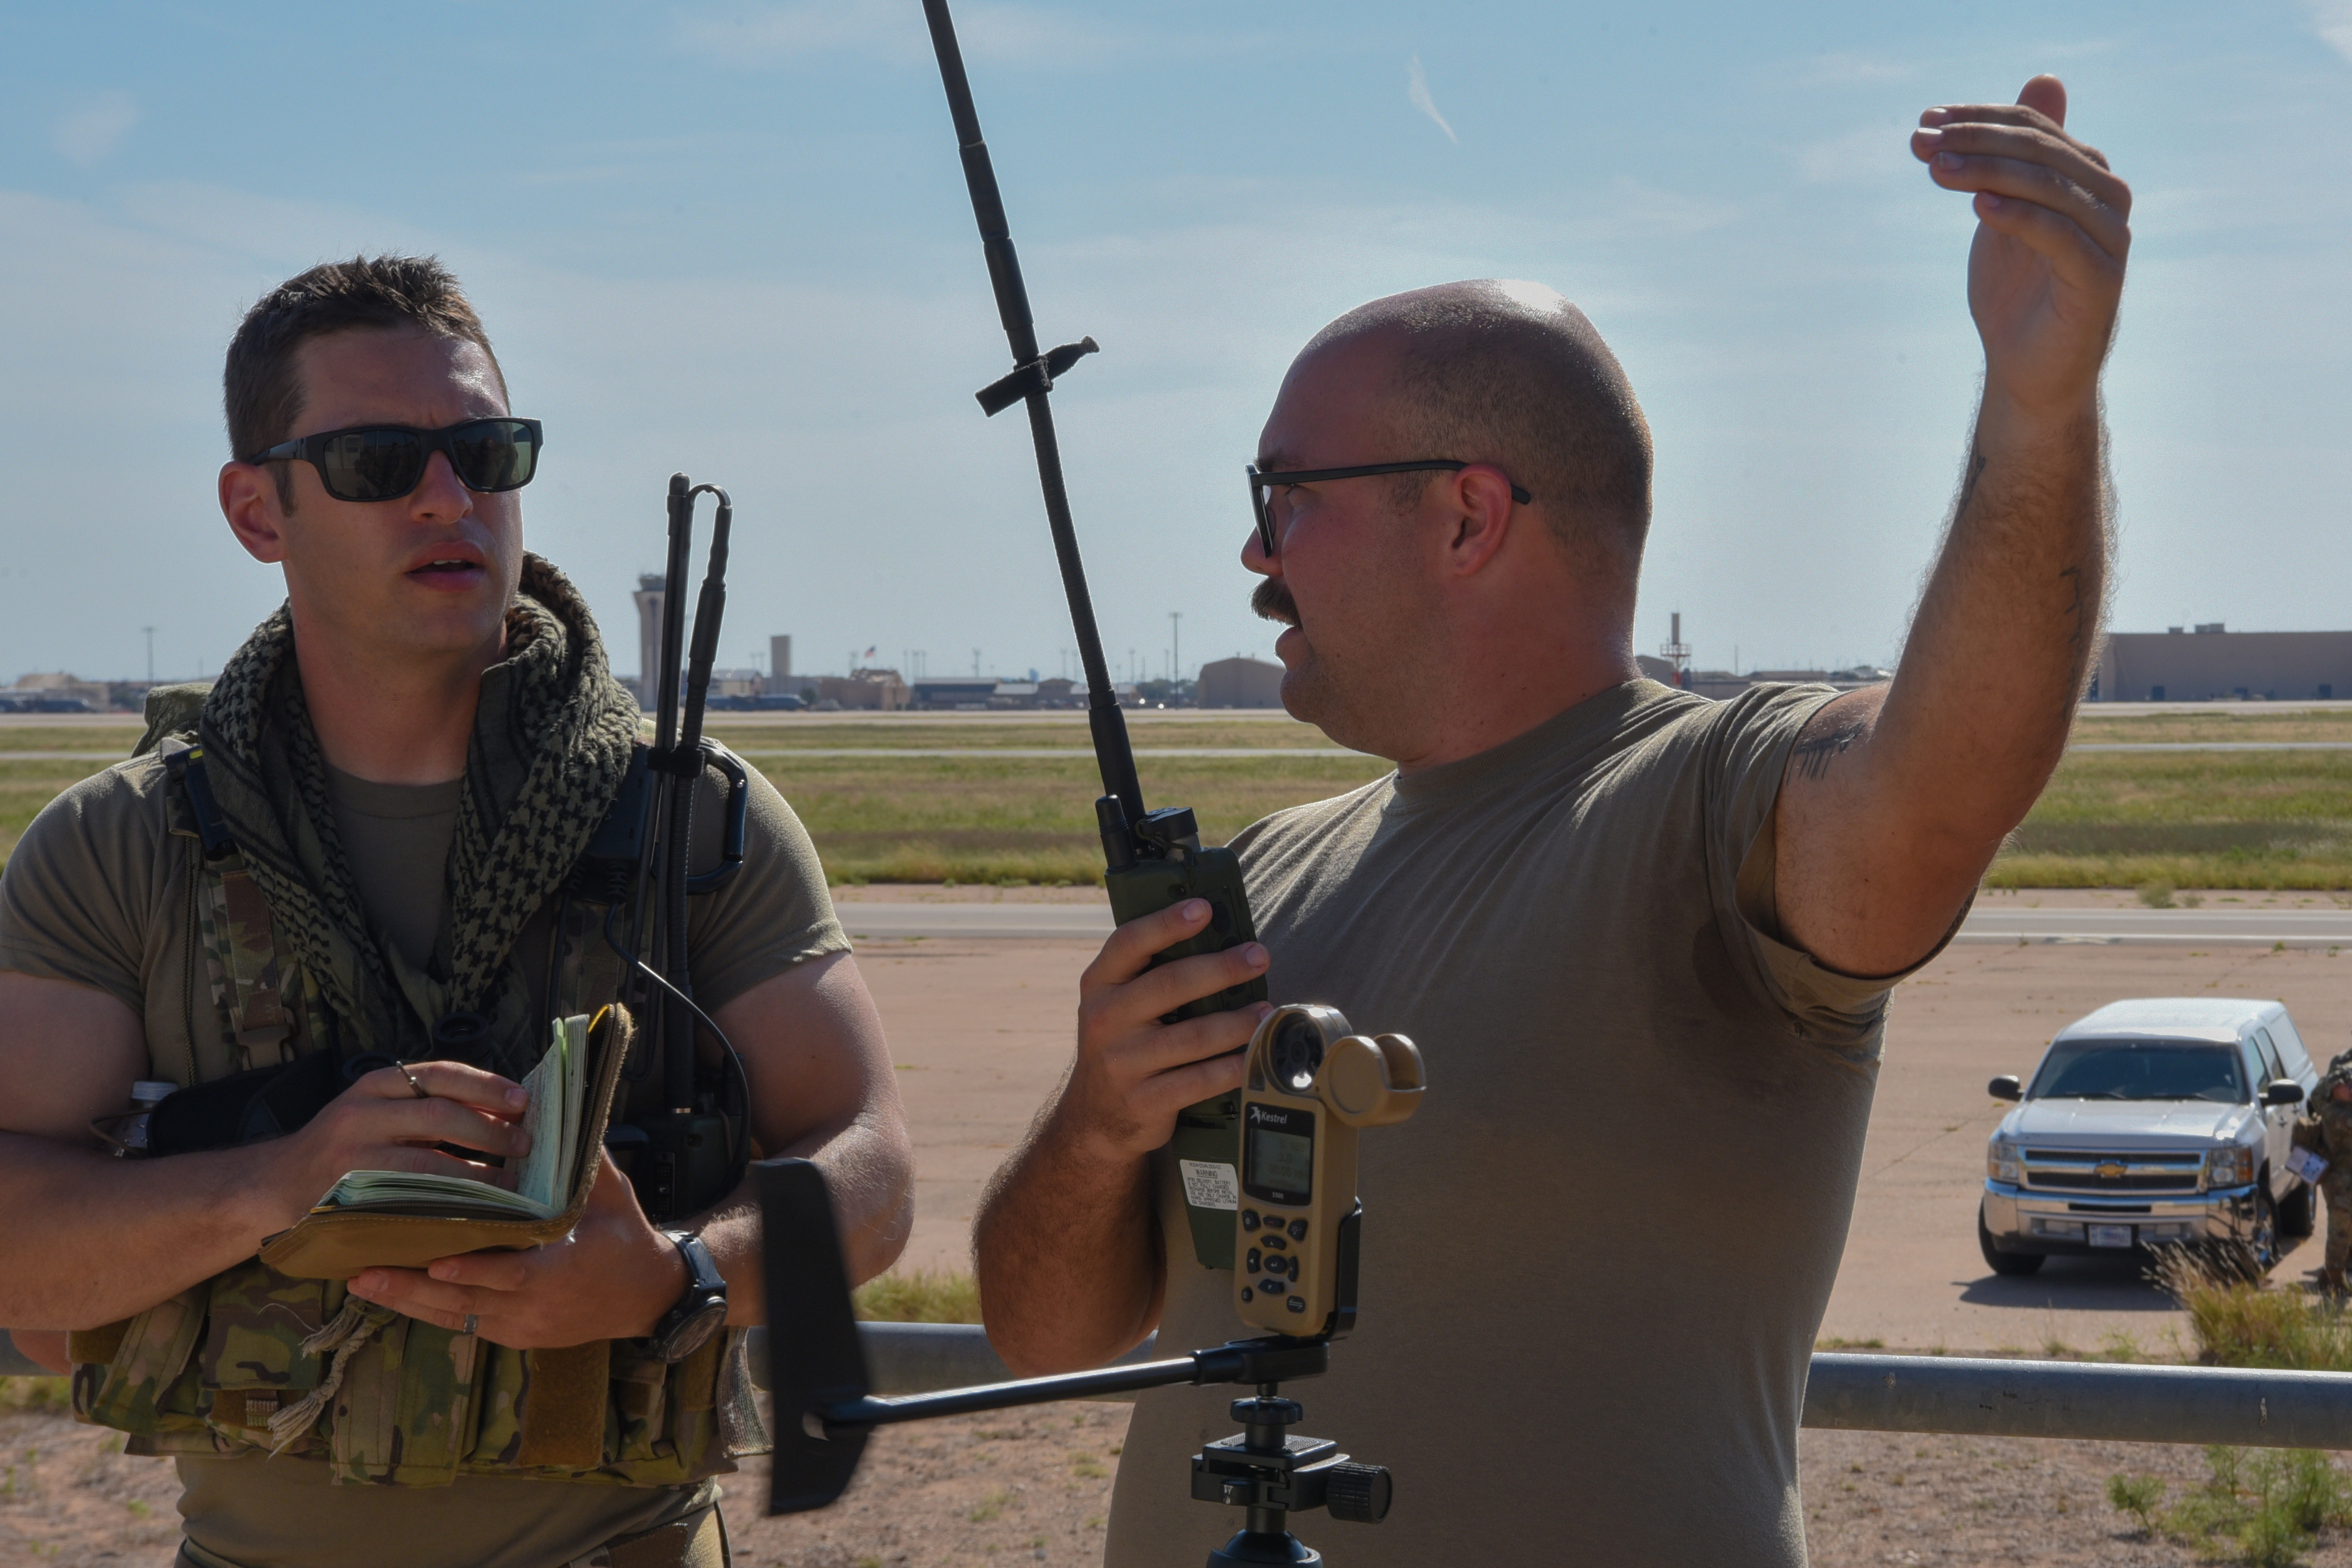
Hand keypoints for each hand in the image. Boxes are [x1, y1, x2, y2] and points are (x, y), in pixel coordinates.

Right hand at [257, 1060, 530, 1229]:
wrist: (274, 1184)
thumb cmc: (342, 1145)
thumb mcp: (376, 1108)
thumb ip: (424, 1105)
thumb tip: (503, 1109)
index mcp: (375, 1085)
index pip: (441, 1075)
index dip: (487, 1086)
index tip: (523, 1101)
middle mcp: (362, 1113)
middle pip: (442, 1114)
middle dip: (491, 1130)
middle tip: (524, 1146)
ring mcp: (353, 1158)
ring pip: (429, 1162)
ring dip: (478, 1175)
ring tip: (510, 1184)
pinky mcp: (349, 1199)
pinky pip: (410, 1202)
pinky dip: (450, 1206)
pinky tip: (476, 1212)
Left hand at [345, 1150, 685, 1347]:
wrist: (646, 1295)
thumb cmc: (625, 1236)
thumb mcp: (611, 1193)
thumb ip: (580, 1159)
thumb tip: (553, 1112)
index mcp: (565, 1268)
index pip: (515, 1274)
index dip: (474, 1270)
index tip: (435, 1259)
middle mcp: (538, 1306)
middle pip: (468, 1302)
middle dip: (414, 1288)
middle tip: (365, 1272)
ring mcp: (522, 1326)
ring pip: (456, 1317)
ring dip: (407, 1301)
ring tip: (362, 1282)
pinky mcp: (512, 1336)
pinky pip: (463, 1323)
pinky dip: (427, 1308)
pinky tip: (392, 1293)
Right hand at [1059, 899, 1271, 1166]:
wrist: (1095, 1118)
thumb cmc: (1122, 1045)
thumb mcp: (1117, 1005)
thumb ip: (1150, 975)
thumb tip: (1220, 941)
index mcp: (1099, 985)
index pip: (1130, 943)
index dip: (1167, 923)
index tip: (1204, 908)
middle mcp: (1104, 1019)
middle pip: (1170, 984)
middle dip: (1222, 968)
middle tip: (1258, 957)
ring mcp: (1122, 1062)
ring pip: (1193, 1035)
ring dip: (1238, 1022)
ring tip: (1266, 1011)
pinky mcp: (1144, 1100)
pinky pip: (1199, 1080)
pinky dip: (1232, 1066)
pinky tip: (1253, 1056)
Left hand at [1913, 75, 2130, 415]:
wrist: (2028, 373)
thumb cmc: (2016, 293)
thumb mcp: (2006, 214)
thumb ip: (2015, 159)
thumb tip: (2044, 77)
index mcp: (2086, 175)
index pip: (2034, 127)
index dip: (1978, 118)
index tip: (1924, 119)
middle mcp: (2107, 198)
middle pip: (2041, 151)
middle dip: (1976, 141)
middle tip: (1922, 141)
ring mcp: (2110, 238)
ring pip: (2048, 188)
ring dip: (1987, 172)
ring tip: (1937, 168)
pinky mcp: (2101, 279)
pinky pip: (2059, 237)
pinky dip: (2019, 217)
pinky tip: (1979, 205)